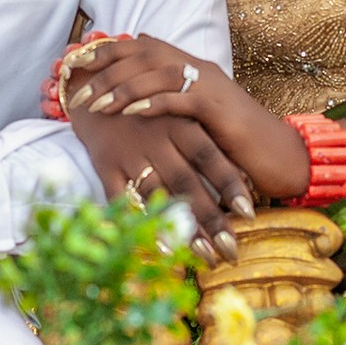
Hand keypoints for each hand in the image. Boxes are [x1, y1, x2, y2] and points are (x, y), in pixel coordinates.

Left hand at [62, 35, 312, 203]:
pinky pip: (180, 97)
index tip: (76, 62)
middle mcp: (199, 68)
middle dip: (107, 68)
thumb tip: (132, 95)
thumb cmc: (235, 141)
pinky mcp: (219, 107)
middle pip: (144, 52)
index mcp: (191, 66)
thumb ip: (169, 98)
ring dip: (122, 87)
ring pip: (157, 72)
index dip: (107, 50)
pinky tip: (129, 113)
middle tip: (78, 89)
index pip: (142, 45)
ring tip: (95, 103)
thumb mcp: (195, 116)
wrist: (279, 154)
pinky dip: (151, 103)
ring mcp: (210, 85)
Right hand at [68, 106, 256, 262]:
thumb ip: (208, 143)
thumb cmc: (151, 107)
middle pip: (187, 183)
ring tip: (206, 256)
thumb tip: (248, 179)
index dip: (229, 183)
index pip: (210, 156)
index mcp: (180, 123)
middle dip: (211, 218)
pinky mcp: (105, 165)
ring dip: (183, 228)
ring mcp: (129, 153)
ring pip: (158, 195)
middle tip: (232, 249)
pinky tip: (161, 248)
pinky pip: (122, 198)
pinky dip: (140, 223)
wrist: (95, 87)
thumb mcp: (180, 115)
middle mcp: (157, 139)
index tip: (250, 212)